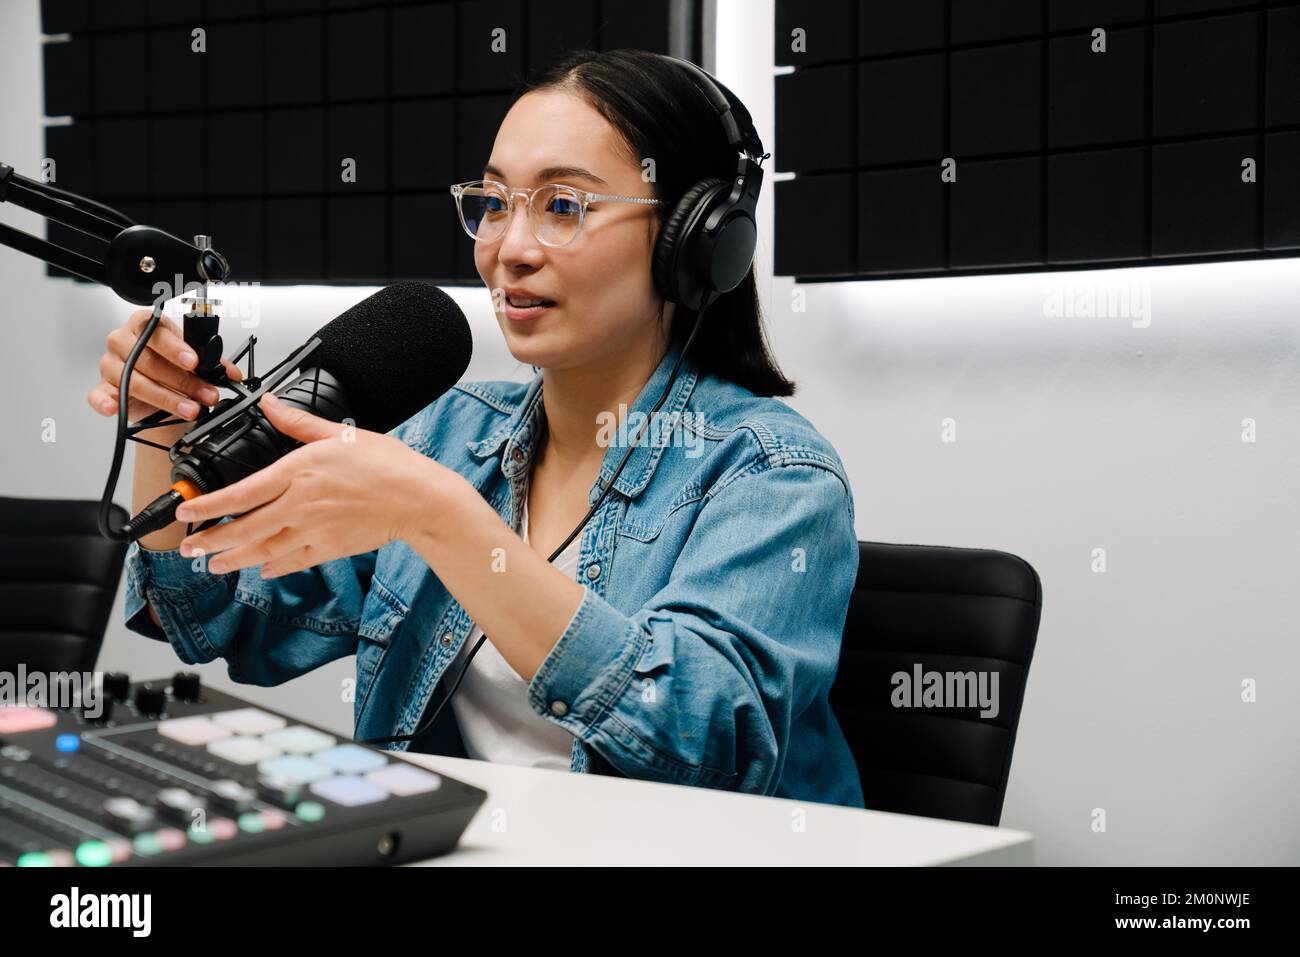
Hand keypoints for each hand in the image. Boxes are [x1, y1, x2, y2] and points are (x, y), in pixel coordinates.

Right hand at [88, 309, 242, 421]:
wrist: (160, 393)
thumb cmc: (173, 368)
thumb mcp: (194, 361)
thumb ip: (213, 364)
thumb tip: (232, 374)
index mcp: (145, 324)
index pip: (157, 331)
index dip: (176, 348)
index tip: (194, 362)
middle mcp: (124, 341)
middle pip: (148, 360)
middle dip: (181, 381)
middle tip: (204, 394)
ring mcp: (110, 364)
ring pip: (134, 381)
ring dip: (166, 398)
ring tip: (190, 409)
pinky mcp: (103, 387)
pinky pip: (98, 394)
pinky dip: (105, 402)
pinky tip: (115, 409)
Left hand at [174, 392, 439, 577]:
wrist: (419, 499)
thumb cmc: (387, 465)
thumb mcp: (340, 434)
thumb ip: (298, 422)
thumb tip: (269, 403)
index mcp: (299, 473)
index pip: (241, 494)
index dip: (208, 506)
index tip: (185, 511)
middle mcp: (300, 505)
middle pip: (244, 529)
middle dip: (210, 541)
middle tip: (188, 547)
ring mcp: (314, 530)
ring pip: (263, 550)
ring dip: (234, 559)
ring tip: (213, 564)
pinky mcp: (330, 548)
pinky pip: (293, 561)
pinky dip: (274, 567)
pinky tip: (261, 570)